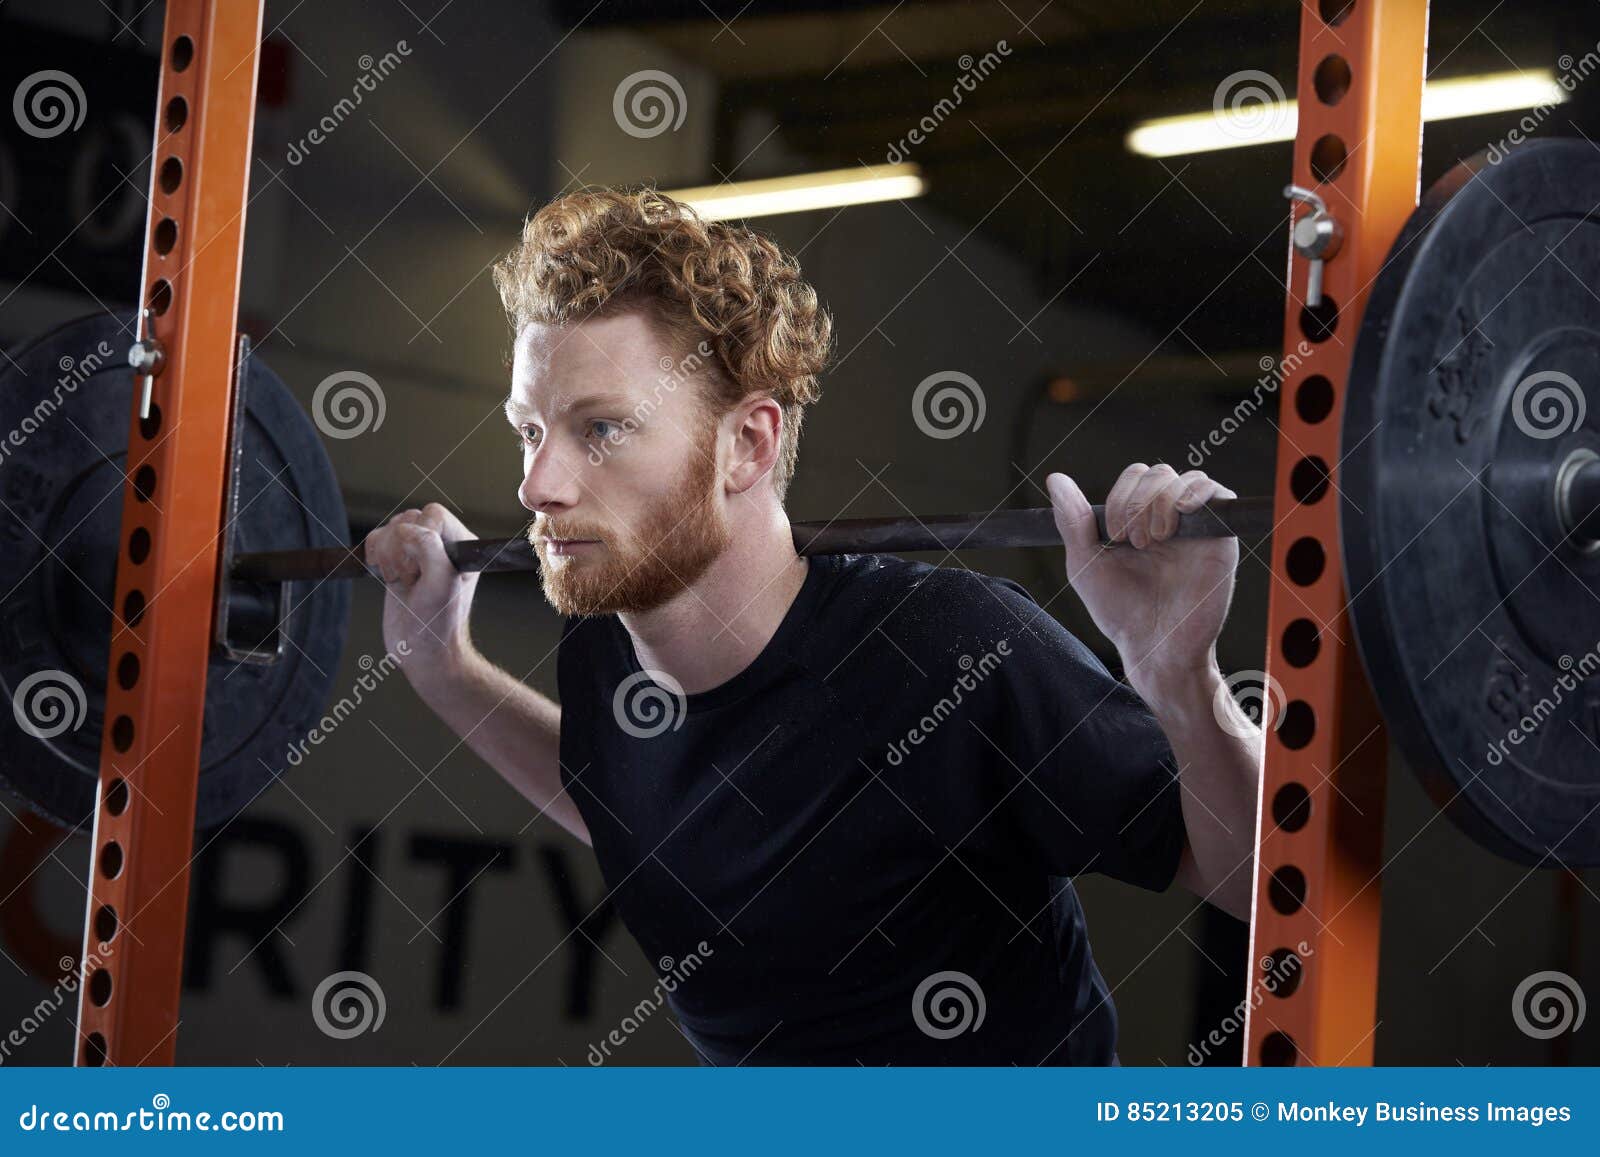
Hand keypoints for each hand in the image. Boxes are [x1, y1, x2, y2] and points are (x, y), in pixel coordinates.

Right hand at [364, 503, 479, 680]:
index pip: (433, 514)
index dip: (418, 536)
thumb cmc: (437, 622)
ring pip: (392, 526)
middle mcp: (444, 544)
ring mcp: (419, 552)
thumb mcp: (440, 582)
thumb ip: (428, 546)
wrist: (421, 652)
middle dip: (399, 547)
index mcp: (462, 545)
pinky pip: (378, 537)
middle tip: (409, 579)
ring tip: (399, 580)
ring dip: (387, 552)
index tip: (419, 570)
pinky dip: (374, 552)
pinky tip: (385, 575)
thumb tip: (406, 529)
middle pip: (410, 517)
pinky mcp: (398, 561)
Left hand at [1046, 464, 1237, 681]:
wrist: (1154, 645)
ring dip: (1161, 503)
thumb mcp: (1085, 562)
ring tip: (1155, 541)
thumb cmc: (1120, 611)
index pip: (1134, 478)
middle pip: (1157, 473)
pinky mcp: (1221, 538)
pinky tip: (1180, 514)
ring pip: (1184, 479)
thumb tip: (1054, 478)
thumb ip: (1072, 520)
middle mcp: (1168, 519)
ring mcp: (1196, 527)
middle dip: (1137, 502)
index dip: (1120, 497)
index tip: (1113, 536)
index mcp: (1139, 521)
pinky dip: (1196, 492)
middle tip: (1133, 542)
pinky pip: (1219, 492)